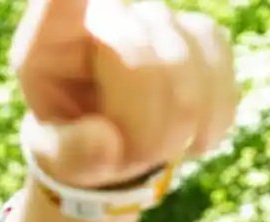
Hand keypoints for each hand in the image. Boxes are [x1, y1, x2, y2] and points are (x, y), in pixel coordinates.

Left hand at [9, 0, 236, 187]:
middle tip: (138, 159)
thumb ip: (70, 154)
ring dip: (178, 128)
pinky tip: (190, 141)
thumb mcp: (57, 160)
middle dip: (145, 124)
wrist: (113, 144)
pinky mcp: (201, 35)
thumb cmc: (74, 143)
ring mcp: (156, 19)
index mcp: (52, 39)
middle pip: (138, 61)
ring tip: (157, 151)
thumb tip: (105, 142)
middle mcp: (104, 14)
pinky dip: (209, 120)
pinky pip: (218, 73)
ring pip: (184, 67)